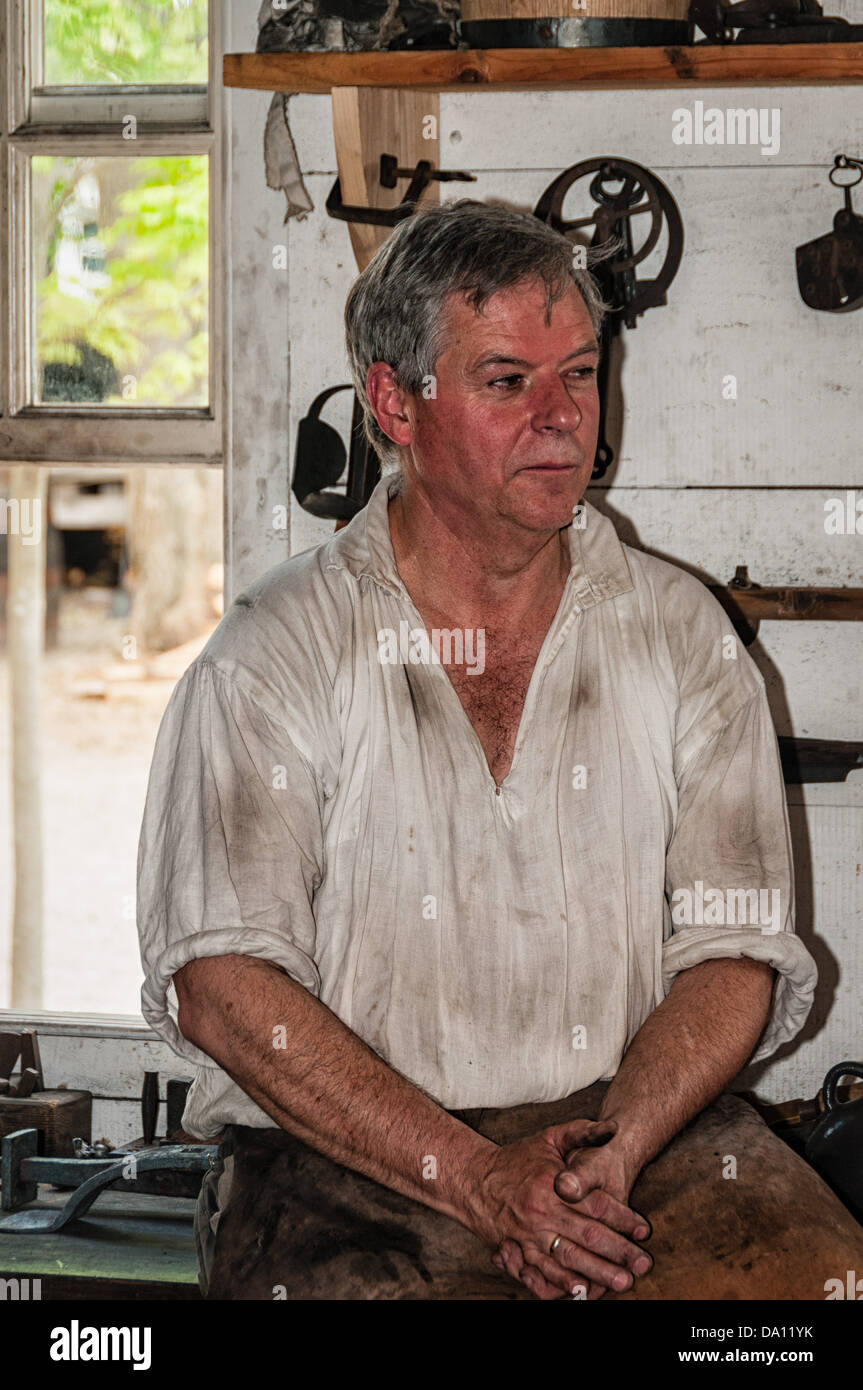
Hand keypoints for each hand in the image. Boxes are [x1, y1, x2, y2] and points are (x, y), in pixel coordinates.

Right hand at [461, 1118, 651, 1300]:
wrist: (472, 1178)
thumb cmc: (517, 1158)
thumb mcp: (550, 1138)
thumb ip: (583, 1132)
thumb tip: (613, 1128)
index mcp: (553, 1184)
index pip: (596, 1204)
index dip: (623, 1218)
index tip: (644, 1230)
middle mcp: (542, 1212)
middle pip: (587, 1236)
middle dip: (619, 1252)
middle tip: (643, 1265)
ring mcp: (527, 1235)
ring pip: (568, 1259)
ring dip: (597, 1273)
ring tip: (621, 1282)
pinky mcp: (516, 1251)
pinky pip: (541, 1273)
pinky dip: (561, 1284)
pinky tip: (580, 1291)